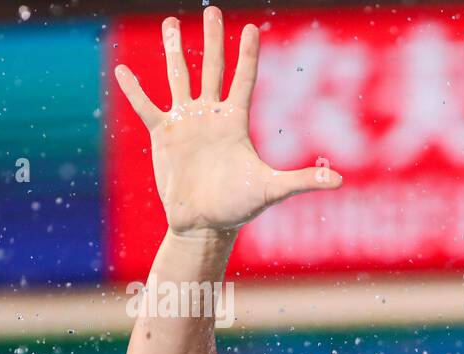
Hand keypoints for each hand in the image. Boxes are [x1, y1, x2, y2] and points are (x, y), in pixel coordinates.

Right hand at [114, 6, 340, 237]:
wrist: (206, 223)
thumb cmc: (240, 206)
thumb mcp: (273, 190)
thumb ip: (303, 180)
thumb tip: (339, 181)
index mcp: (235, 122)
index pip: (244, 80)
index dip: (247, 55)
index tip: (251, 28)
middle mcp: (210, 115)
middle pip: (212, 68)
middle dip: (213, 40)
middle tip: (212, 10)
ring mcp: (185, 122)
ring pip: (179, 77)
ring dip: (173, 51)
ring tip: (170, 22)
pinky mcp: (163, 135)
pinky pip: (146, 107)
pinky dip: (134, 90)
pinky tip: (123, 70)